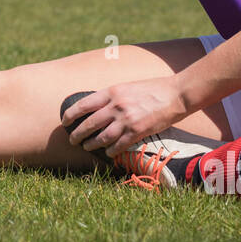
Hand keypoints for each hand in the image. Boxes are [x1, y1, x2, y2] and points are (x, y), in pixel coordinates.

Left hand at [61, 76, 186, 157]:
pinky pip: (118, 145)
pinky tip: (107, 153)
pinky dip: (110, 151)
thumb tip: (96, 107)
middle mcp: (116, 106)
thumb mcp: (127, 87)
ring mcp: (126, 120)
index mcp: (112, 92)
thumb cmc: (152, 89)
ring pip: (101, 137)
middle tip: (72, 140)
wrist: (175, 94)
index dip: (70, 115)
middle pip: (89, 124)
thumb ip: (111, 97)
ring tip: (86, 147)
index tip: (65, 122)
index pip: (83, 105)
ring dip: (91, 145)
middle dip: (77, 134)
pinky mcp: (137, 132)